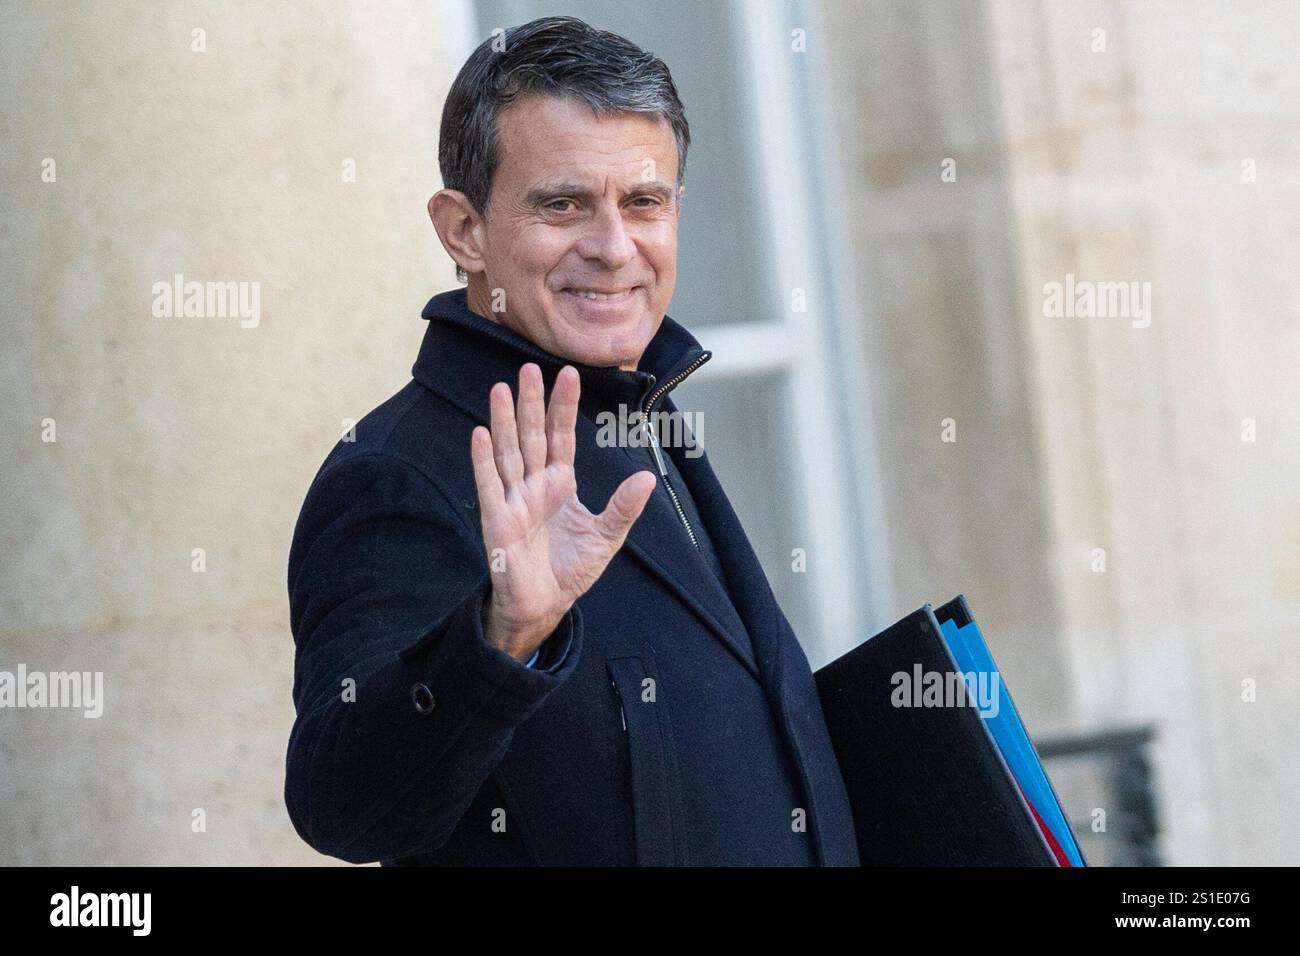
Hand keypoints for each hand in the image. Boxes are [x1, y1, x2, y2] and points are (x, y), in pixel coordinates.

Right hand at [471, 363, 655, 661]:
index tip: (569, 373)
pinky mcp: (497, 520)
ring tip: (501, 388)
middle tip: (530, 367)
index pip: (561, 436)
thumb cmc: (571, 570)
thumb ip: (623, 507)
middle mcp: (534, 485)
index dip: (563, 407)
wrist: (545, 605)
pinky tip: (480, 433)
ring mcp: (513, 500)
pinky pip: (489, 485)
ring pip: (509, 452)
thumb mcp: (606, 536)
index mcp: (559, 483)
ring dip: (504, 421)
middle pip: (531, 436)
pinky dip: (484, 460)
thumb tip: (646, 477)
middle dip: (531, 403)